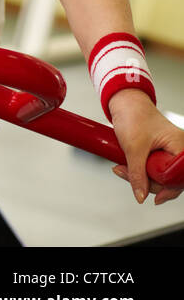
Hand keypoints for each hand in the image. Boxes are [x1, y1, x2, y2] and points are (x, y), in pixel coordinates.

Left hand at [108, 89, 183, 204]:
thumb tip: (141, 196)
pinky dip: (141, 171)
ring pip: (160, 175)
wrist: (124, 102)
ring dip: (141, 176)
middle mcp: (179, 149)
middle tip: (125, 174)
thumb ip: (137, 174)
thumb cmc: (133, 116)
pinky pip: (154, 168)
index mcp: (180, 146)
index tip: (155, 198)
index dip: (168, 189)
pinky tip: (126, 168)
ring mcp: (170, 151)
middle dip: (148, 182)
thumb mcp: (133, 148)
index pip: (180, 177)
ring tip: (121, 169)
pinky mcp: (160, 152)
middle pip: (171, 179)